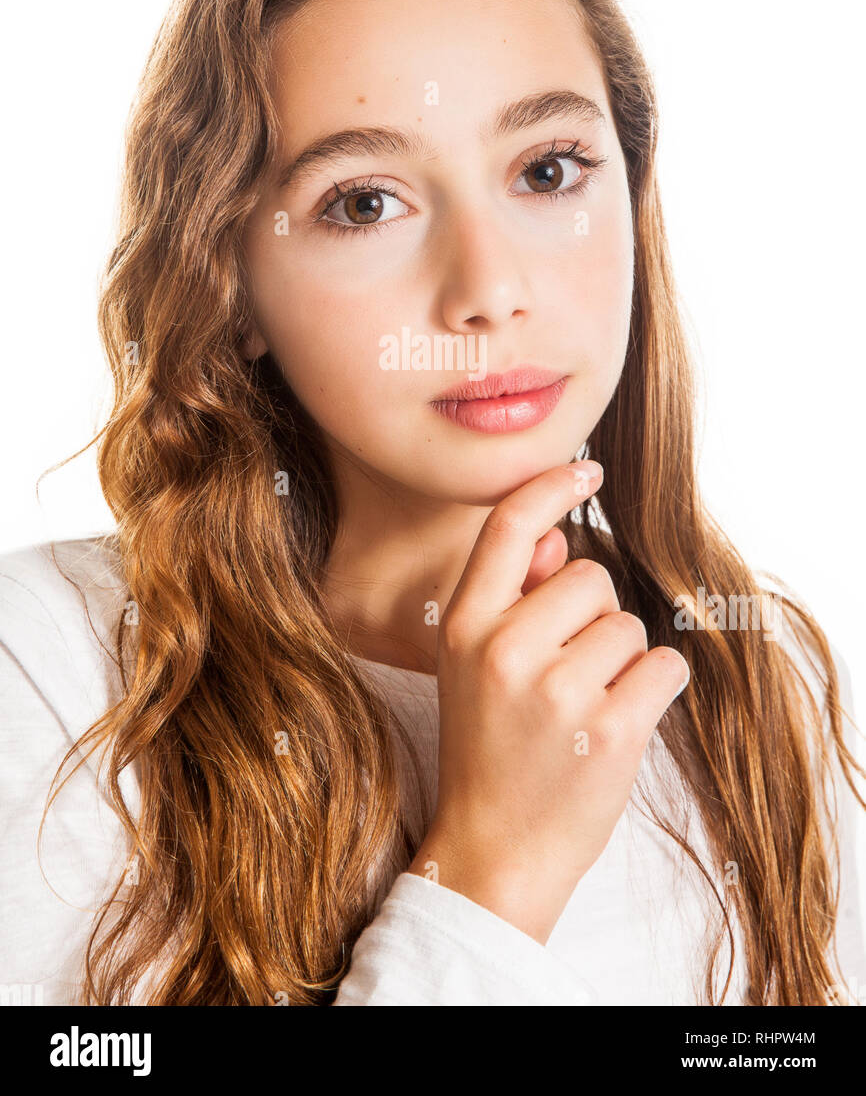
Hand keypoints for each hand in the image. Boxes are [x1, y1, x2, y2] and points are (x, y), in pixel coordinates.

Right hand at [408, 461, 689, 943]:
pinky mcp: (611, 730)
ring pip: (630, 626)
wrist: (494, 852)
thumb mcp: (472, 668)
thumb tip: (557, 538)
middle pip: (591, 576)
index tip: (587, 469)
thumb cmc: (488, 751)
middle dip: (595, 616)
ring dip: (624, 661)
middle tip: (566, 674)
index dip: (551, 486)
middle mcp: (506, 649)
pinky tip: (619, 723)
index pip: (509, 527)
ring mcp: (558, 692)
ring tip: (585, 709)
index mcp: (463, 627)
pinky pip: (665, 668)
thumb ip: (511, 599)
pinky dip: (657, 690)